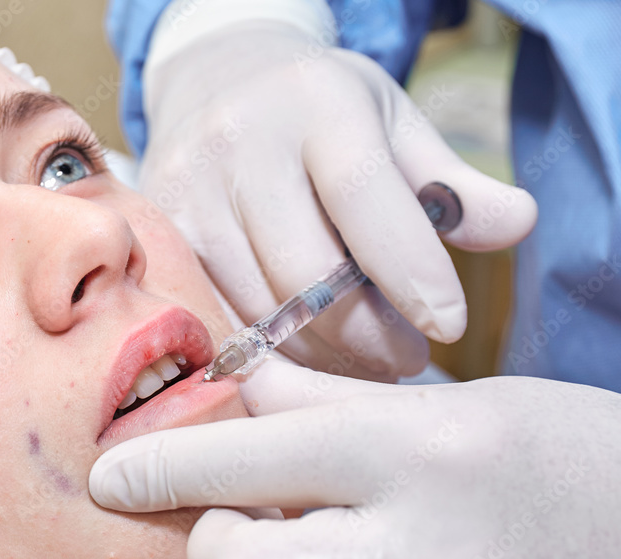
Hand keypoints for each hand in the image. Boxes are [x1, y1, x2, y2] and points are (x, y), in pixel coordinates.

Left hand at [89, 360, 620, 558]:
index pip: (250, 452)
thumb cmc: (570, 466)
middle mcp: (417, 554)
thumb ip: (338, 403)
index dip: (162, 464)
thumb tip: (242, 383)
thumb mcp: (463, 408)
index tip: (114, 476)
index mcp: (416, 453)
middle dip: (214, 549)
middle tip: (238, 528)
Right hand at [140, 22, 536, 379]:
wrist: (214, 81)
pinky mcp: (161, 233)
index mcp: (316, 104)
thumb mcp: (391, 123)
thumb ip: (451, 181)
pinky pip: (216, 316)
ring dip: (319, 353)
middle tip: (407, 358)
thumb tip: (516, 225)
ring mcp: (188, 190)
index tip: (446, 326)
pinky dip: (267, 351)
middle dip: (366, 334)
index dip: (410, 271)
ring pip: (257, 306)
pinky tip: (305, 354)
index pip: (364, 196)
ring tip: (364, 358)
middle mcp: (241, 143)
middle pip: (304, 271)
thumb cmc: (318, 111)